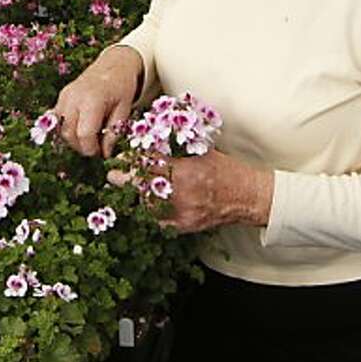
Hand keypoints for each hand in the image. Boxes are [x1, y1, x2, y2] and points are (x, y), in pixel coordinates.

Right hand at [51, 45, 142, 156]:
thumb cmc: (122, 88)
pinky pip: (58, 120)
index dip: (91, 149)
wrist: (114, 65)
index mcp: (93, 100)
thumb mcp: (124, 110)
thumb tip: (105, 154)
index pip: (84, 134)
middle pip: (69, 134)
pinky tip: (81, 129)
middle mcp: (74, 97)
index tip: (100, 153)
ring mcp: (65, 96)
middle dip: (81, 147)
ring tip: (90, 139)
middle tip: (96, 149)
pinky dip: (67, 129)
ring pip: (61, 129)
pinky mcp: (61, 96)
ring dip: (73, 140)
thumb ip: (113, 133)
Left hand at [111, 150, 274, 234]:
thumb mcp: (202, 149)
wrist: (248, 196)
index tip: (120, 160)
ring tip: (131, 189)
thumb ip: (178, 145)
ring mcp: (184, 212)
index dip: (131, 162)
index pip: (150, 165)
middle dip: (125, 181)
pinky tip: (147, 205)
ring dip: (137, 196)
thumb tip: (151, 135)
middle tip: (112, 177)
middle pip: (143, 187)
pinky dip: (151, 212)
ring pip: (148, 206)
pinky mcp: (185, 226)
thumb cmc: (226, 169)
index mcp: (187, 169)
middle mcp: (183, 192)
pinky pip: (159, 221)